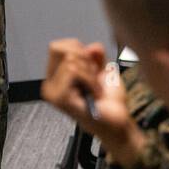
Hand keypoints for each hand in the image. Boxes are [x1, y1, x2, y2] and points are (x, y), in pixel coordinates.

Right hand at [41, 39, 142, 166]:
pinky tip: (94, 94)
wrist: (117, 122)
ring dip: (91, 74)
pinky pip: (73, 71)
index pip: (57, 47)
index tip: (91, 66)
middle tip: (93, 80)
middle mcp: (51, 85)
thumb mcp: (104, 70)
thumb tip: (91, 47)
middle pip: (61, 49)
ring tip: (95, 90)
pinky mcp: (60, 99)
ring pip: (70, 61)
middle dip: (85, 60)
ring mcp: (53, 93)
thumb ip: (96, 56)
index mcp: (56, 77)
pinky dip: (90, 80)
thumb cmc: (110, 102)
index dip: (79, 50)